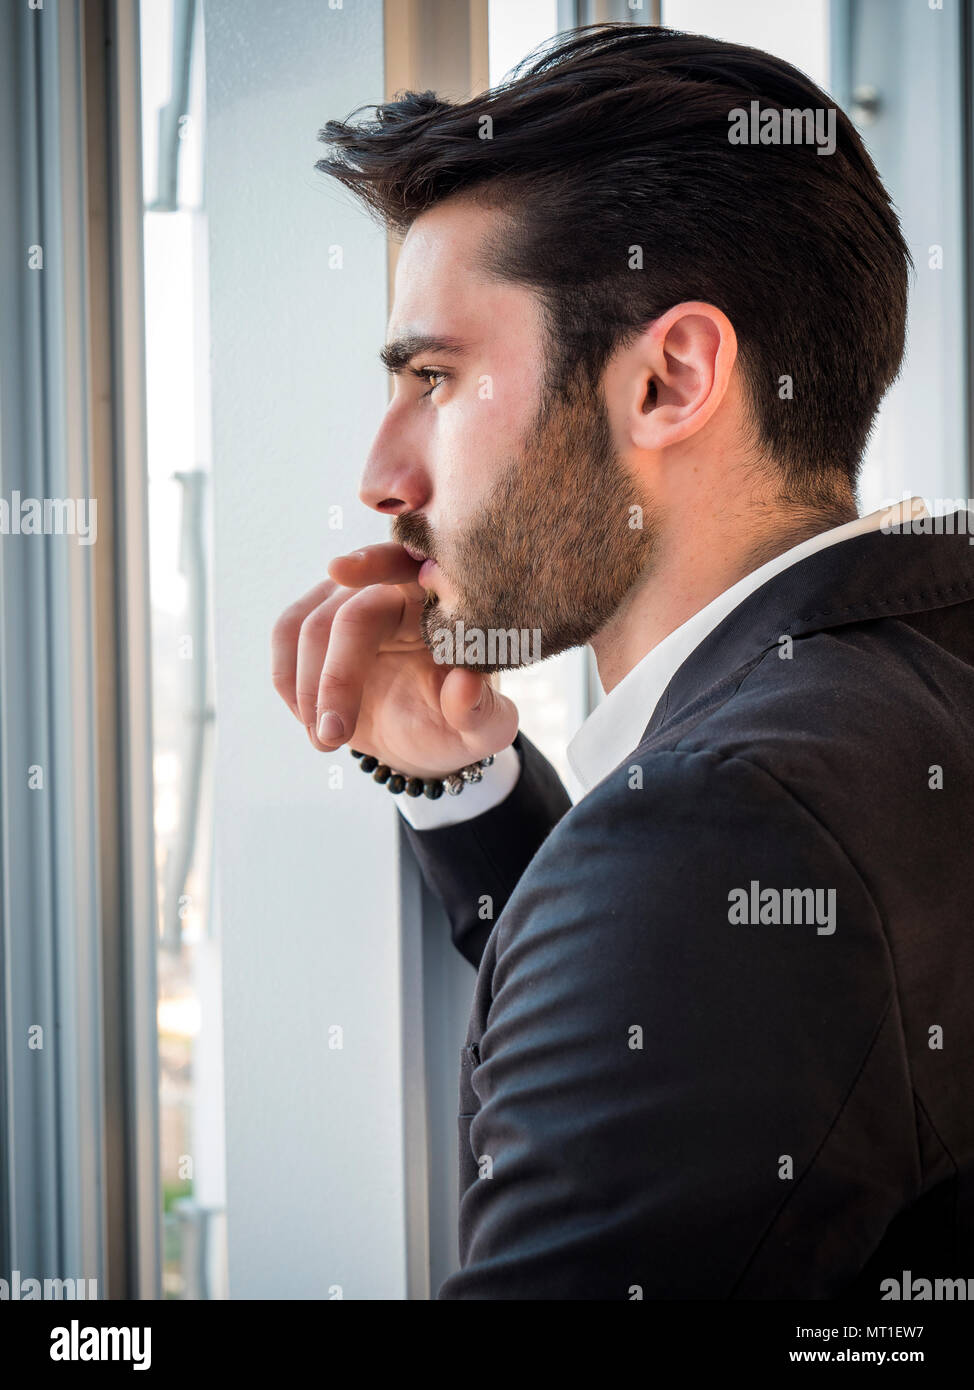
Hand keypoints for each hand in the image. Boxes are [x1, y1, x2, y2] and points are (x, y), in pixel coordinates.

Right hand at [270, 542, 518, 778]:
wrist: (424, 735)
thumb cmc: (460, 722)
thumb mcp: (484, 729)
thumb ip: (480, 711)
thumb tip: (463, 686)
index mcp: (441, 601)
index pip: (409, 567)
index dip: (375, 562)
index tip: (342, 569)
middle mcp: (391, 590)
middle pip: (348, 615)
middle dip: (334, 678)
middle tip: (334, 734)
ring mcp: (348, 599)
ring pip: (306, 626)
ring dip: (306, 689)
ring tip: (327, 740)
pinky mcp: (316, 617)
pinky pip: (285, 635)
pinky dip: (289, 682)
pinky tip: (311, 721)